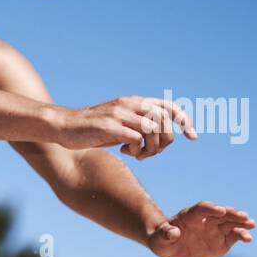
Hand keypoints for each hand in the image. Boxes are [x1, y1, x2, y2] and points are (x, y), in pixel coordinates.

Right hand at [57, 96, 196, 157]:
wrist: (63, 126)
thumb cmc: (91, 129)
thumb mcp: (119, 124)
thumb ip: (138, 125)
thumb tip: (159, 137)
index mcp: (134, 102)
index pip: (168, 106)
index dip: (184, 120)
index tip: (192, 136)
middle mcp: (130, 104)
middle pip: (164, 120)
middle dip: (165, 141)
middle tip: (150, 153)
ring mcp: (120, 114)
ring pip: (153, 129)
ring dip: (152, 148)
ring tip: (138, 155)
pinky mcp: (110, 127)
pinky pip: (136, 138)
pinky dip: (136, 150)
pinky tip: (124, 152)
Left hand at [149, 201, 255, 256]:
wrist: (171, 247)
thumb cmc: (162, 240)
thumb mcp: (160, 239)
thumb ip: (166, 235)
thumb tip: (173, 233)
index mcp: (190, 216)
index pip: (202, 208)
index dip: (210, 209)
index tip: (219, 211)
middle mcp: (206, 220)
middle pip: (221, 213)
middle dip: (232, 214)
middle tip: (244, 216)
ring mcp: (215, 230)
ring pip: (230, 223)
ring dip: (241, 223)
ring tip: (251, 224)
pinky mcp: (221, 241)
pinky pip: (233, 236)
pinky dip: (242, 236)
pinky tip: (248, 238)